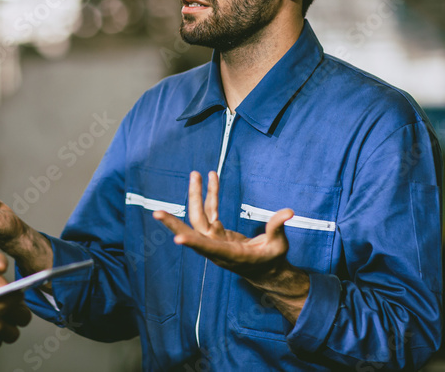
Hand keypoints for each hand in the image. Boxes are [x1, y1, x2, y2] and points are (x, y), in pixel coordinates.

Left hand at [153, 171, 295, 291]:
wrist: (266, 269)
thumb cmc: (272, 260)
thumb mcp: (278, 246)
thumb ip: (278, 228)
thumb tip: (288, 212)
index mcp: (230, 255)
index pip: (209, 248)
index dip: (194, 243)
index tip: (177, 239)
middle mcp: (216, 248)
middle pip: (193, 232)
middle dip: (174, 223)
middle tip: (156, 212)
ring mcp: (214, 239)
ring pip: (199, 217)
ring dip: (196, 196)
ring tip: (195, 174)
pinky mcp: (216, 232)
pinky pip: (210, 211)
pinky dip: (210, 195)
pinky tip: (210, 178)